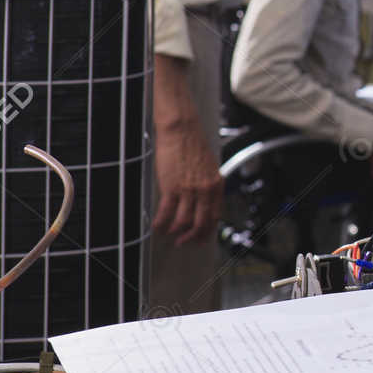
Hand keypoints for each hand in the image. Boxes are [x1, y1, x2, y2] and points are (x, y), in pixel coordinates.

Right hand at [152, 112, 222, 244]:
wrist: (182, 130)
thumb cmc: (193, 144)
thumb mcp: (209, 166)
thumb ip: (208, 184)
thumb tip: (204, 200)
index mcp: (216, 185)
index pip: (215, 215)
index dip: (207, 230)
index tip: (201, 237)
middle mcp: (205, 190)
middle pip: (201, 222)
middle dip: (192, 237)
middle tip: (184, 242)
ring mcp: (189, 190)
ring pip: (183, 222)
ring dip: (175, 232)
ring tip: (168, 234)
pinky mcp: (172, 187)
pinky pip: (166, 213)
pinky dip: (161, 223)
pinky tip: (156, 226)